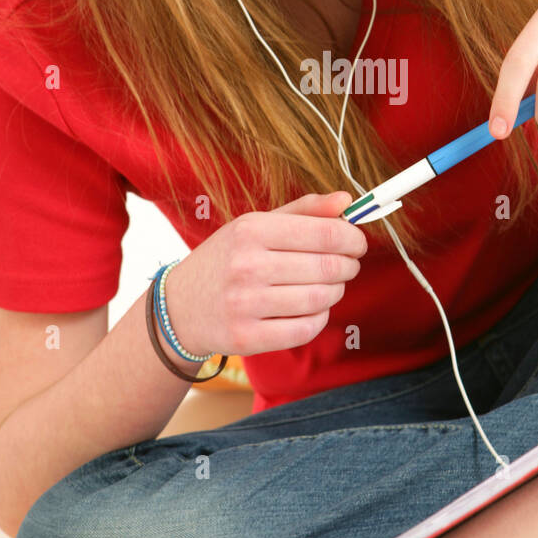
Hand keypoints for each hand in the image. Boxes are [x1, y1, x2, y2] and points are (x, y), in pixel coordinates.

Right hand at [163, 192, 366, 357]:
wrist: (179, 308)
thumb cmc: (225, 259)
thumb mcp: (254, 224)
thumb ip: (304, 210)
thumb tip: (348, 200)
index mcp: (251, 230)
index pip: (324, 233)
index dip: (353, 239)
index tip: (358, 243)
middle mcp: (247, 266)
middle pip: (328, 267)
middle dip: (348, 266)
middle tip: (348, 265)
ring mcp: (245, 305)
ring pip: (320, 299)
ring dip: (335, 292)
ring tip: (329, 286)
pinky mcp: (247, 338)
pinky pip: (306, 329)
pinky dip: (319, 318)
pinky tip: (312, 308)